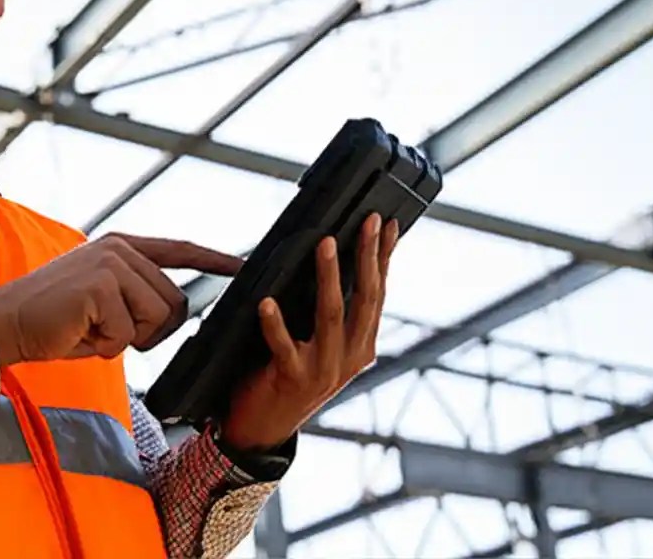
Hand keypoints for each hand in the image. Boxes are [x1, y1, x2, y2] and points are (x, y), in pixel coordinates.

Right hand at [0, 233, 242, 365]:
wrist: (4, 323)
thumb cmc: (53, 321)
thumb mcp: (102, 301)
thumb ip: (135, 296)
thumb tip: (173, 311)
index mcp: (121, 248)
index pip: (179, 250)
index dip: (213, 260)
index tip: (241, 268)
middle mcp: (120, 250)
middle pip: (174, 303)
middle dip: (148, 332)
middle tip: (106, 333)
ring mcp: (111, 264)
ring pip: (156, 318)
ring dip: (125, 339)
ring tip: (90, 329)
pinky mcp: (100, 285)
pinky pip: (128, 333)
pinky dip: (105, 346)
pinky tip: (79, 332)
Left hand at [219, 213, 398, 451]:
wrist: (264, 430)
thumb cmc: (288, 377)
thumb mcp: (321, 346)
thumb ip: (330, 314)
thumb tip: (331, 259)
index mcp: (361, 346)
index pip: (378, 294)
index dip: (384, 258)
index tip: (389, 224)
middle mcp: (350, 357)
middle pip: (365, 299)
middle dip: (368, 257)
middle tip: (368, 222)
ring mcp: (324, 370)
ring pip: (331, 316)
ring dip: (329, 277)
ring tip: (325, 244)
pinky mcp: (292, 379)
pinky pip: (283, 347)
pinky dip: (275, 323)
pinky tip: (266, 302)